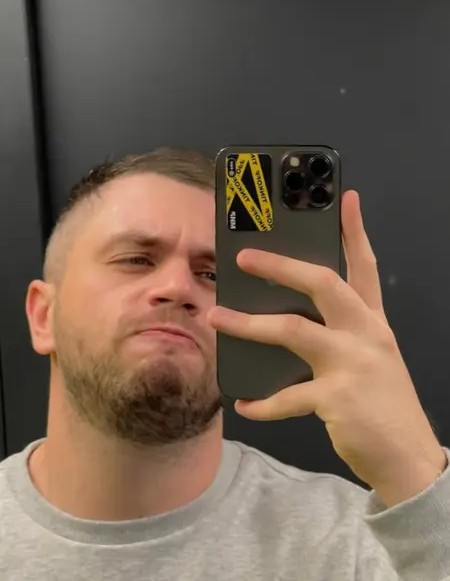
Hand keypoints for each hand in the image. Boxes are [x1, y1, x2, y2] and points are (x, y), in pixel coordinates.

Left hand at [209, 190, 446, 506]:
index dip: (354, 231)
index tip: (343, 199)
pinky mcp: (338, 397)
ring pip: (293, 330)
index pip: (365, 267)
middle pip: (323, 283)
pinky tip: (245, 404)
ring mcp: (353, 363)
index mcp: (372, 322)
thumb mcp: (370, 358)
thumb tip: (288, 318)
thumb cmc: (382, 403)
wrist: (408, 456)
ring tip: (217, 318)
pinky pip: (287, 396)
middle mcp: (365, 334)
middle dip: (281, 265)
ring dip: (248, 324)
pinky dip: (263, 403)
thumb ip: (339, 334)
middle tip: (245, 256)